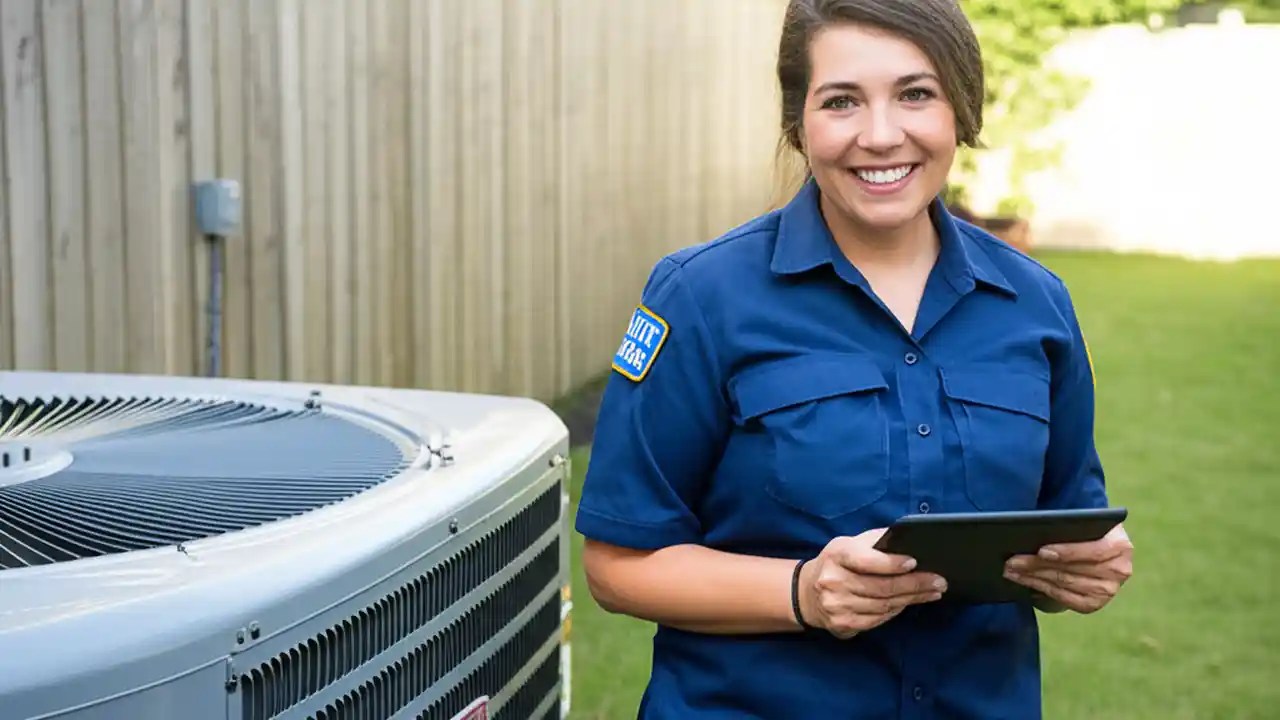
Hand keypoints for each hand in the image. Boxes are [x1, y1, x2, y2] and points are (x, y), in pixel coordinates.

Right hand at [797, 528, 946, 637]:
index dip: (892, 563)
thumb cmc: (838, 563)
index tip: (914, 562)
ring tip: (932, 592)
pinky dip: (896, 611)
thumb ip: (876, 541)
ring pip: (883, 606)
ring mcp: (837, 606)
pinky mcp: (842, 624)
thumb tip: (909, 542)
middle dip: (915, 585)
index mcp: (837, 555)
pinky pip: (877, 620)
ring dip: (911, 600)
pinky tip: (909, 603)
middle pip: (882, 587)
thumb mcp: (850, 543)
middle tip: (939, 582)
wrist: (807, 592)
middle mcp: (833, 581)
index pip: (867, 561)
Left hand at [1003, 523, 1133, 613]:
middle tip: (1012, 561)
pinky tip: (1025, 582)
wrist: (1093, 547)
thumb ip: (1067, 525)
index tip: (1041, 551)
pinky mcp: (1094, 603)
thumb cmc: (1082, 530)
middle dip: (1037, 565)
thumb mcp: (1081, 523)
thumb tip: (1033, 532)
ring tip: (1012, 570)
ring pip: (1063, 584)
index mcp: (1120, 545)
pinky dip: (1041, 589)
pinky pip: (1063, 598)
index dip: (1067, 552)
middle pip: (1071, 570)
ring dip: (1033, 578)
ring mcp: (1107, 590)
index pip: (1094, 551)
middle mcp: (1119, 570)